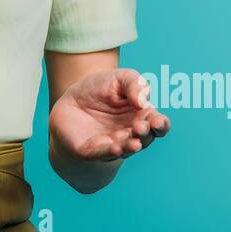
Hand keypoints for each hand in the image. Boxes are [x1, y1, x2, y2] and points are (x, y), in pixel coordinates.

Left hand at [50, 68, 170, 162]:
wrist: (70, 100)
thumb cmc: (100, 89)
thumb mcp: (119, 78)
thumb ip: (135, 84)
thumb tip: (142, 102)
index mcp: (142, 117)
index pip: (158, 125)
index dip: (160, 125)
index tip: (157, 121)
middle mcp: (130, 134)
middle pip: (144, 139)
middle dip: (144, 134)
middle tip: (140, 126)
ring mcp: (112, 144)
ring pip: (124, 149)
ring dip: (129, 147)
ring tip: (134, 143)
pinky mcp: (91, 150)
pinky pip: (102, 153)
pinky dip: (109, 151)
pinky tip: (115, 148)